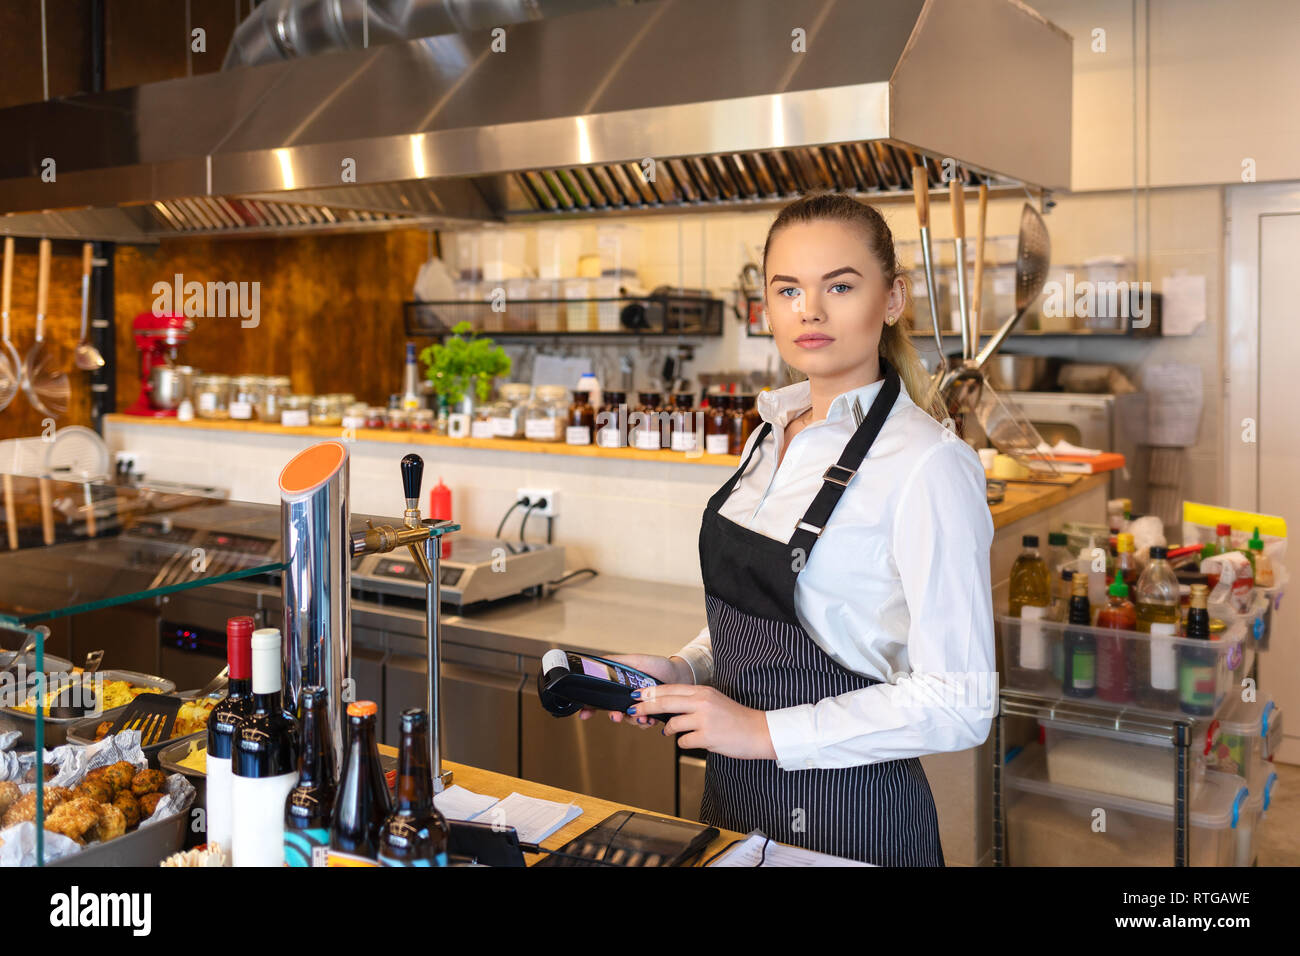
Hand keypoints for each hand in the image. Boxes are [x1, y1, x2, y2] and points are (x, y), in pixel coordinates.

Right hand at [577, 654, 691, 728]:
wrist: (680, 675)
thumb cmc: (658, 666)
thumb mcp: (635, 660)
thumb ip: (616, 661)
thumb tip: (596, 661)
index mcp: (621, 687)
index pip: (602, 699)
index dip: (591, 707)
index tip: (584, 714)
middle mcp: (628, 699)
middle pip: (614, 712)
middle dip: (614, 716)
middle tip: (616, 716)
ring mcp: (640, 708)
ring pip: (630, 720)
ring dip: (633, 721)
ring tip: (641, 717)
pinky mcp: (652, 715)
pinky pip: (645, 724)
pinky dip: (647, 723)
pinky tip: (651, 718)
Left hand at [628, 684, 777, 759]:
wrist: (758, 731)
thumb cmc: (735, 718)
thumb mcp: (714, 701)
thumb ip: (693, 701)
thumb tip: (668, 707)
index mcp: (703, 691)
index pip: (671, 689)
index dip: (651, 692)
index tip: (636, 694)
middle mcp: (702, 702)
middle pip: (665, 702)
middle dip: (646, 706)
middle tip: (634, 710)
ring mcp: (704, 719)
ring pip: (672, 724)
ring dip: (668, 730)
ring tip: (671, 732)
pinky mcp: (707, 737)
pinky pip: (683, 741)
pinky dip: (684, 742)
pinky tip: (693, 741)